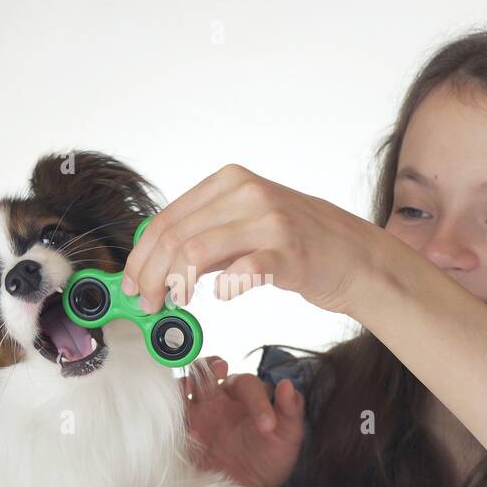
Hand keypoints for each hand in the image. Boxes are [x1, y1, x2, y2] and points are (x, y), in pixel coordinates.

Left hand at [122, 164, 383, 314]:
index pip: (166, 218)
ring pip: (195, 252)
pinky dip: (223, 288)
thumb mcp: (247, 225)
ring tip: (175, 304)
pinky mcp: (288, 251)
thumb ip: (206, 237)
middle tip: (147, 304)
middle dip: (150, 275)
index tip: (132, 285)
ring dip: (174, 285)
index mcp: (230, 181)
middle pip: (174, 236)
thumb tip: (155, 266)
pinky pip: (241, 271)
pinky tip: (222, 296)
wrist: (355, 256)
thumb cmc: (298, 244)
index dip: (141, 256)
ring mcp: (268, 220)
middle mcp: (247, 193)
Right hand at [181, 356, 304, 486]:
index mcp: (247, 397)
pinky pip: (174, 410)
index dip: (257, 400)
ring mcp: (198, 412)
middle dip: (211, 365)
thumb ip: (290, 411)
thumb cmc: (267, 464)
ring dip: (189, 379)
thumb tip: (287, 384)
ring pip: (188, 381)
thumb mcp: (286, 440)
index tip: (267, 428)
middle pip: (209, 368)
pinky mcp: (182, 429)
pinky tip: (190, 426)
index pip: (247, 383)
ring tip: (193, 389)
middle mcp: (220, 399)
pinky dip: (176, 407)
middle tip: (218, 372)